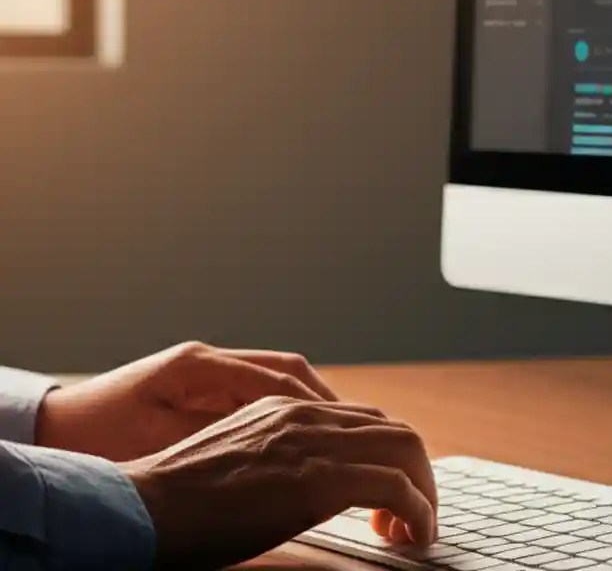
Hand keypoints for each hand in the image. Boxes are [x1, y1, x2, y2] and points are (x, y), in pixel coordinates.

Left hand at [36, 341, 337, 461]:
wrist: (58, 430)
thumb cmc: (98, 439)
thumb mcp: (160, 442)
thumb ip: (220, 436)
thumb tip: (277, 446)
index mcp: (198, 366)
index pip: (277, 379)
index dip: (317, 407)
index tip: (348, 433)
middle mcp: (209, 359)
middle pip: (288, 370)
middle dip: (327, 401)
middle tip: (358, 433)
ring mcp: (208, 370)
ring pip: (279, 378)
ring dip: (311, 405)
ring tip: (339, 437)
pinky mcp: (205, 387)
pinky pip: (260, 393)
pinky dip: (287, 411)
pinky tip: (301, 438)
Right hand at [120, 395, 437, 569]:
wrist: (143, 507)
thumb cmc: (178, 500)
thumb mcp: (237, 458)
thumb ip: (277, 457)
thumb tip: (305, 487)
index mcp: (287, 408)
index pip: (368, 421)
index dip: (391, 459)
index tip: (389, 501)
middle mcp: (308, 416)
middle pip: (398, 432)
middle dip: (419, 476)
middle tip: (410, 519)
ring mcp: (316, 443)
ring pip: (407, 452)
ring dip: (423, 494)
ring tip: (413, 533)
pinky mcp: (319, 479)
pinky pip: (396, 488)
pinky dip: (418, 513)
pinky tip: (411, 539)